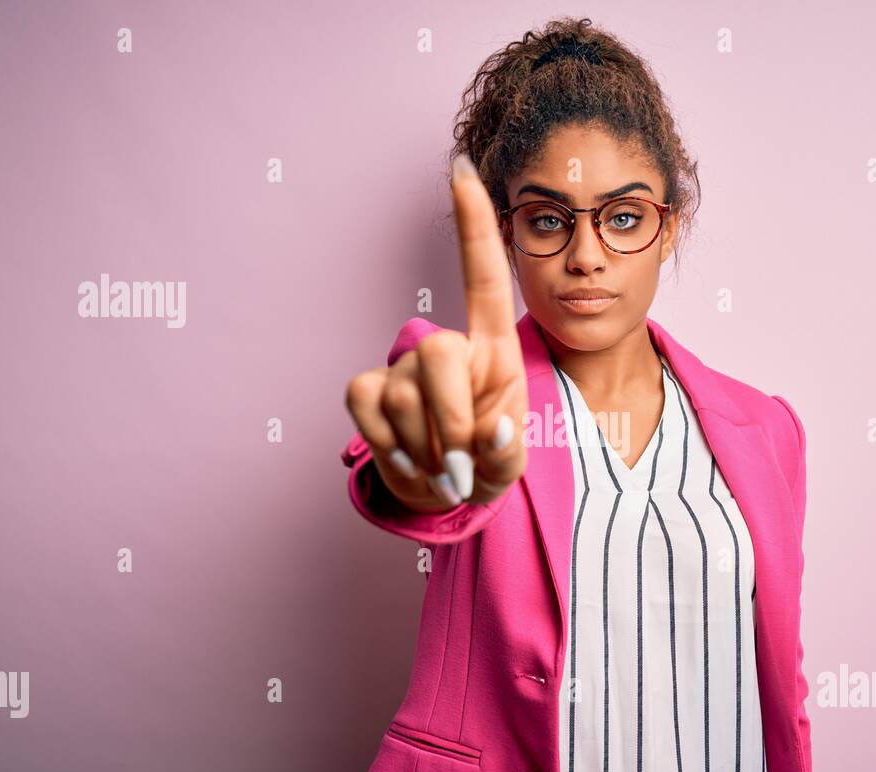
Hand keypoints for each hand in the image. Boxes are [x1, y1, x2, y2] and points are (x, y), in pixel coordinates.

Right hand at [344, 154, 527, 511]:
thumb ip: (509, 454)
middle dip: (450, 419)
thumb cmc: (486, 464)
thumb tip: (497, 431)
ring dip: (425, 451)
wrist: (444, 496)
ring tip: (440, 470)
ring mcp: (400, 366)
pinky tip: (410, 464)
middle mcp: (446, 348)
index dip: (473, 225)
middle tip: (460, 469)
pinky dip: (392, 452)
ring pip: (402, 398)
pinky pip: (368, 412)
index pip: (483, 278)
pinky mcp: (365, 390)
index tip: (462, 171)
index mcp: (492, 350)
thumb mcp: (510, 465)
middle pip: (437, 353)